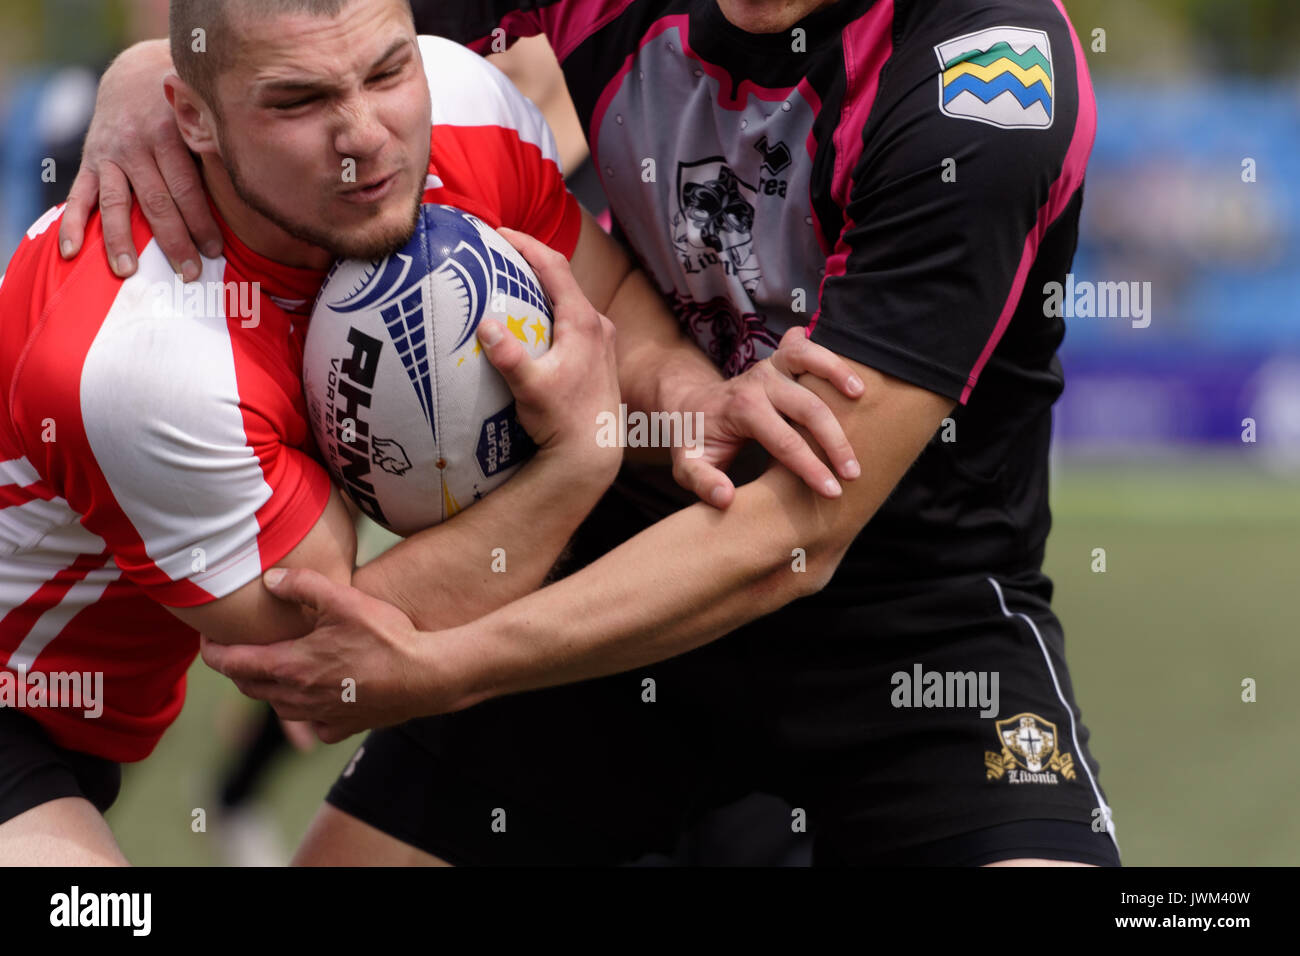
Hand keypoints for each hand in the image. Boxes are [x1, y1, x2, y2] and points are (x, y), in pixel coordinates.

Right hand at [59, 39, 220, 281]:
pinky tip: (70, 252)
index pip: (187, 188)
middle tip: (189, 275)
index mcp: (169, 135)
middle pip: (156, 201)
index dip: (201, 222)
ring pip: (115, 202)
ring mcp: (109, 154)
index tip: (216, 252)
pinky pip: (79, 195)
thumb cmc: (186, 108)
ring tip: (128, 272)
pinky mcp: (89, 160)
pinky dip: (73, 224)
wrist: (136, 73)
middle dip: (173, 241)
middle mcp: (136, 145)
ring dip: (120, 239)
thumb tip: (259, 185)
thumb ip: (218, 150)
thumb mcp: (203, 118)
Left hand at [201, 568, 451, 743]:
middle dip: (237, 666)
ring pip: (276, 705)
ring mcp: (318, 716)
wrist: (427, 676)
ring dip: (269, 685)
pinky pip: (309, 722)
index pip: (231, 664)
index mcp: (290, 667)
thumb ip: (302, 585)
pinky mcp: (340, 727)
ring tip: (278, 663)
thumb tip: (269, 579)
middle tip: (241, 645)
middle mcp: (296, 698)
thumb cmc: (387, 637)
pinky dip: (304, 707)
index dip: (212, 651)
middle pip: (248, 686)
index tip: (208, 637)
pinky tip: (318, 690)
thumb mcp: (344, 600)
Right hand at [476, 227, 622, 483]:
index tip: (497, 232)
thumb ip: (510, 357)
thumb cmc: (563, 422)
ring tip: (507, 282)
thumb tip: (486, 325)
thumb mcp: (531, 389)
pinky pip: (570, 321)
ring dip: (540, 287)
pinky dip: (547, 310)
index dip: (526, 243)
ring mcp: (601, 342)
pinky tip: (527, 323)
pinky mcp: (597, 358)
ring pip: (567, 300)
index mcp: (584, 322)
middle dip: (530, 261)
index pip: (554, 266)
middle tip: (497, 253)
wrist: (592, 455)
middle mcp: (598, 325)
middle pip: (561, 279)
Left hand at [664, 326, 864, 507]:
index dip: (810, 468)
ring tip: (863, 399)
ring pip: (811, 363)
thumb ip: (702, 483)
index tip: (832, 492)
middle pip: (808, 408)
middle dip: (835, 441)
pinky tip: (851, 375)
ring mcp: (770, 367)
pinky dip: (830, 357)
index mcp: (740, 409)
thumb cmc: (693, 440)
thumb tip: (727, 499)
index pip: (784, 441)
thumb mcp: (686, 466)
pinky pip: (807, 350)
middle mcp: (757, 383)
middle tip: (854, 473)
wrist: (688, 404)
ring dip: (839, 377)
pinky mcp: (779, 361)